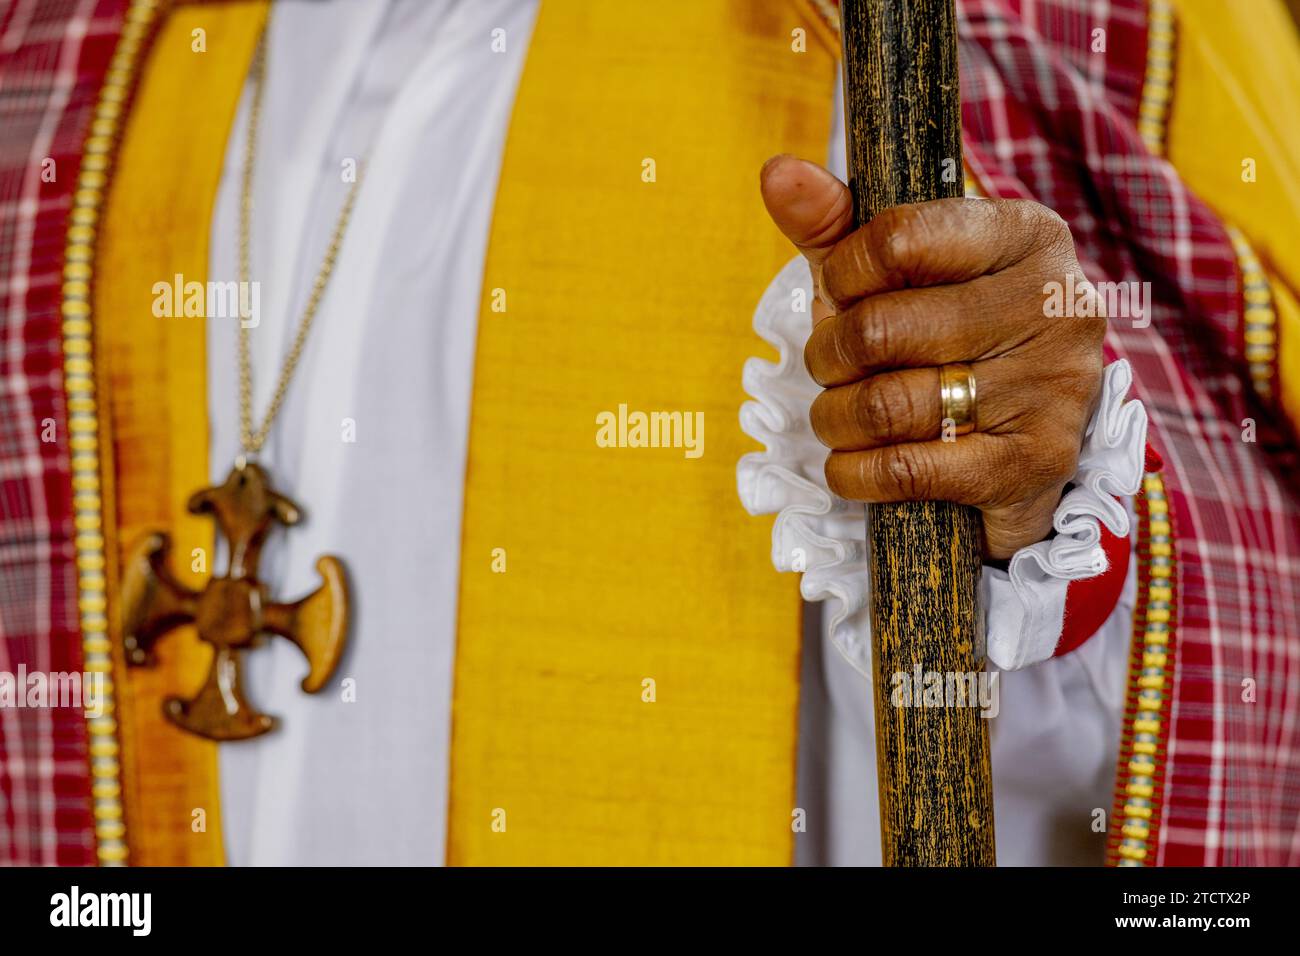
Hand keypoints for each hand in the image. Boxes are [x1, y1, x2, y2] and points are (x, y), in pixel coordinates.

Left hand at [759, 155, 1104, 559]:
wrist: (1022, 436)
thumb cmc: (947, 333)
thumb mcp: (897, 269)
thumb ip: (835, 222)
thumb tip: (777, 173)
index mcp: (1027, 235)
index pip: (896, 239)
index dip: (842, 275)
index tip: (840, 295)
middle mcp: (1054, 305)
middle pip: (878, 330)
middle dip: (829, 355)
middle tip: (834, 365)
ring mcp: (1051, 388)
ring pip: (885, 404)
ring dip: (835, 418)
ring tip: (841, 415)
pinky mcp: (1033, 465)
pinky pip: (904, 470)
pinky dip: (854, 471)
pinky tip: (854, 462)